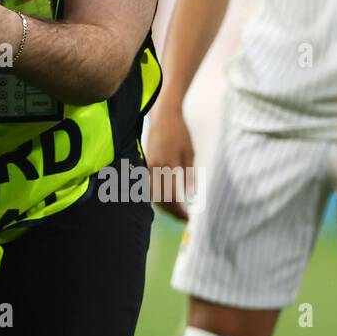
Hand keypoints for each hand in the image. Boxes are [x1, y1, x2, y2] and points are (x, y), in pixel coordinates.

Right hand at [144, 103, 193, 221]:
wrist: (163, 117)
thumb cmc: (180, 133)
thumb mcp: (190, 153)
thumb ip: (189, 175)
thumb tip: (191, 196)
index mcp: (168, 165)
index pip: (172, 196)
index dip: (179, 210)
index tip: (188, 218)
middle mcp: (155, 168)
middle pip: (160, 199)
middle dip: (171, 212)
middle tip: (183, 218)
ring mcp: (148, 166)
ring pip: (152, 193)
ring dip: (163, 205)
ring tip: (176, 211)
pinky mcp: (145, 164)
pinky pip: (148, 185)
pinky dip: (156, 195)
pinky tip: (166, 198)